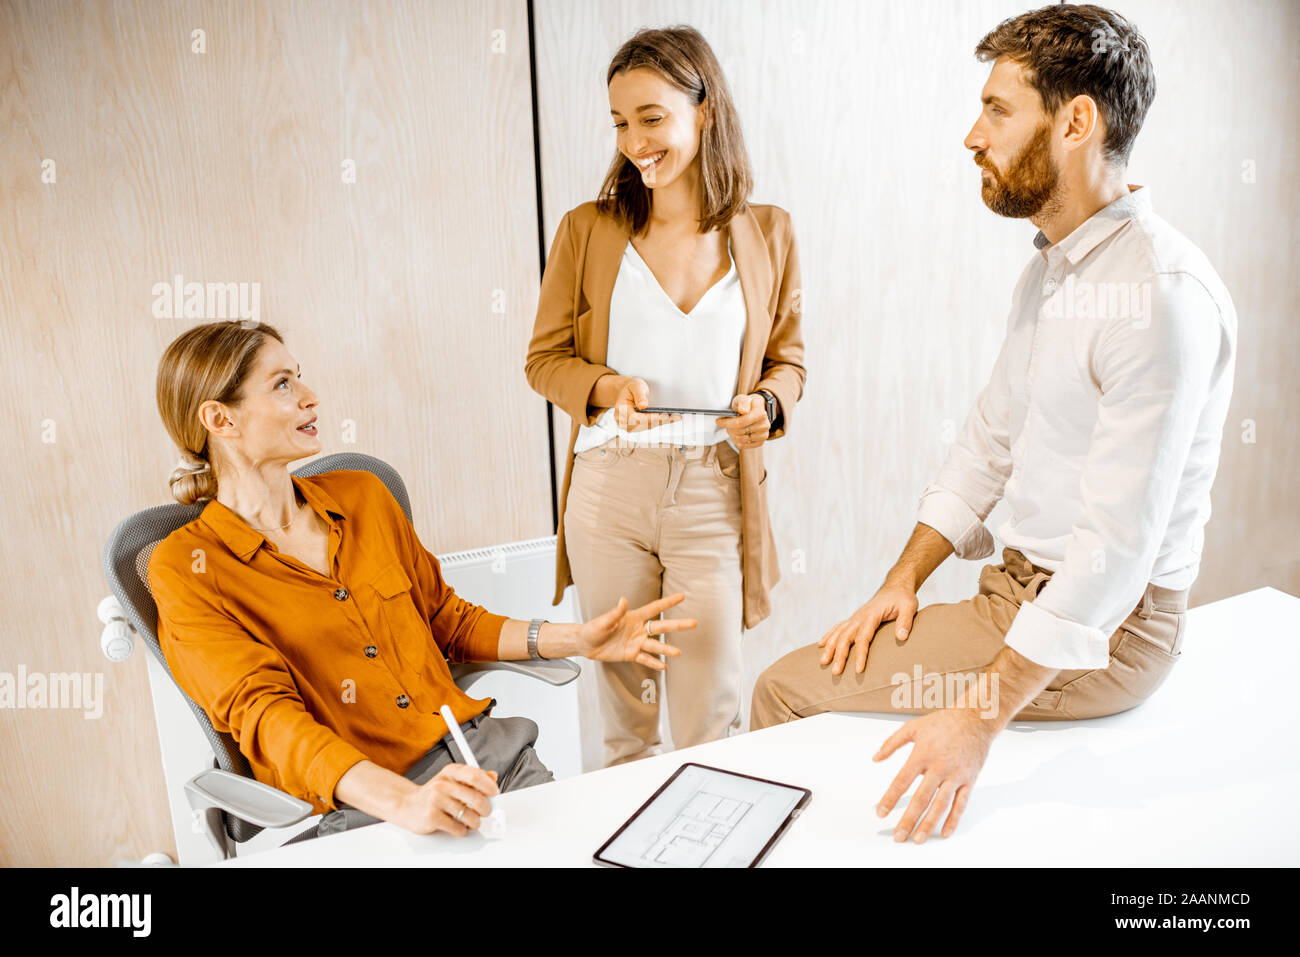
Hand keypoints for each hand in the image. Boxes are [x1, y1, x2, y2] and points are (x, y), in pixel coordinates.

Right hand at [390, 763, 499, 836]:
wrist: (407, 805)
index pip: (475, 776)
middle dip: (486, 808)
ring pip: (469, 816)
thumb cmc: (434, 793)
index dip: (489, 786)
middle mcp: (442, 784)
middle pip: (476, 798)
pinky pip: (458, 828)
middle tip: (486, 812)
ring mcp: (436, 800)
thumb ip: (473, 777)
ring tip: (471, 820)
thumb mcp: (452, 779)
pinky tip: (458, 826)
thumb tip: (493, 777)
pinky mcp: (432, 817)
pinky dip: (462, 830)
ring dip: (475, 822)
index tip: (494, 792)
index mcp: (450, 772)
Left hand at [577, 593, 692, 669]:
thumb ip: (615, 613)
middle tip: (694, 623)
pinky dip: (654, 662)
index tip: (682, 596)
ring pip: (655, 645)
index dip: (668, 602)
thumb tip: (624, 600)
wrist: (586, 644)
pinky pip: (645, 658)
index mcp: (634, 617)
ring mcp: (636, 642)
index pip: (655, 608)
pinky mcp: (631, 654)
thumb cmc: (593, 628)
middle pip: (661, 626)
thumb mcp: (603, 621)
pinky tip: (664, 666)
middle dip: (678, 624)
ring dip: (666, 648)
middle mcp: (639, 629)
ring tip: (678, 652)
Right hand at [614, 376, 680, 431]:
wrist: (625, 392)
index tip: (664, 416)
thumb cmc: (631, 388)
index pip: (637, 419)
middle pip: (643, 425)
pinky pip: (647, 426)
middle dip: (660, 421)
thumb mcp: (636, 386)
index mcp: (621, 409)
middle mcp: (622, 420)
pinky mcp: (634, 428)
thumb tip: (644, 406)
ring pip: (647, 427)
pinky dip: (658, 422)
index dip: (652, 418)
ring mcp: (627, 426)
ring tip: (675, 418)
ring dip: (661, 423)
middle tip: (675, 417)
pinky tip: (668, 419)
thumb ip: (639, 395)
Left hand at [716, 394, 768, 449]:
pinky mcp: (760, 442)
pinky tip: (736, 434)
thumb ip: (743, 402)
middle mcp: (764, 425)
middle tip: (725, 423)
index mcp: (760, 413)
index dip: (727, 423)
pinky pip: (743, 445)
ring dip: (732, 434)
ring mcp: (763, 435)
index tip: (718, 421)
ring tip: (731, 428)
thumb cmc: (748, 404)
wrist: (756, 410)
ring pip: (740, 440)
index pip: (740, 422)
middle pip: (739, 432)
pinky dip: (736, 441)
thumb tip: (742, 410)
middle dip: (728, 428)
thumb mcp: (743, 398)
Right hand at [818, 578, 918, 675]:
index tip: (858, 670)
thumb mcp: (909, 607)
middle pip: (845, 637)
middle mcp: (859, 616)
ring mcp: (855, 617)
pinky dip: (829, 636)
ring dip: (830, 648)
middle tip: (836, 672)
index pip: (863, 638)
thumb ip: (905, 622)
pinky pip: (838, 627)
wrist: (895, 587)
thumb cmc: (903, 598)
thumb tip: (901, 637)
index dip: (860, 654)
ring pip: (838, 633)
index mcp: (872, 615)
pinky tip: (821, 645)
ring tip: (823, 662)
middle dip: (839, 655)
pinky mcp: (855, 618)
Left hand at [873, 708, 996, 842]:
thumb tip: (875, 759)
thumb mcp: (913, 727)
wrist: (976, 718)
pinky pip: (961, 804)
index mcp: (922, 754)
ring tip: (918, 839)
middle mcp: (939, 766)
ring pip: (941, 805)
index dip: (890, 799)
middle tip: (898, 836)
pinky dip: (953, 819)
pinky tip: (944, 832)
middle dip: (908, 819)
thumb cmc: (943, 721)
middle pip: (921, 799)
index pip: (901, 781)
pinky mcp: (970, 779)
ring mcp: (956, 774)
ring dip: (929, 824)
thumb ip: (891, 743)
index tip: (881, 813)